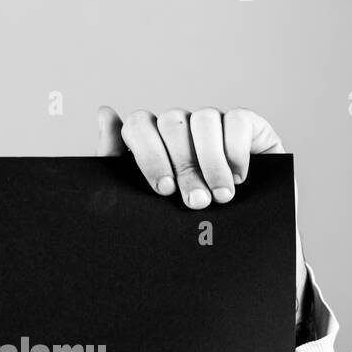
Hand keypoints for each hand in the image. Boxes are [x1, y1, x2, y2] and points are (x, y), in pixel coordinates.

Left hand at [96, 105, 307, 322]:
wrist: (239, 239)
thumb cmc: (185, 218)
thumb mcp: (146, 198)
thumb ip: (118, 158)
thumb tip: (104, 112)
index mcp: (153, 139)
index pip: (139, 124)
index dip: (149, 154)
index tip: (163, 189)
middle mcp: (181, 126)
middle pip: (170, 122)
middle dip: (183, 166)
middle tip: (195, 202)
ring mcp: (213, 122)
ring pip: (203, 119)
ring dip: (210, 162)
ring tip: (220, 196)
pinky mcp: (246, 125)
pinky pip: (237, 120)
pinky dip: (235, 150)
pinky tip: (238, 177)